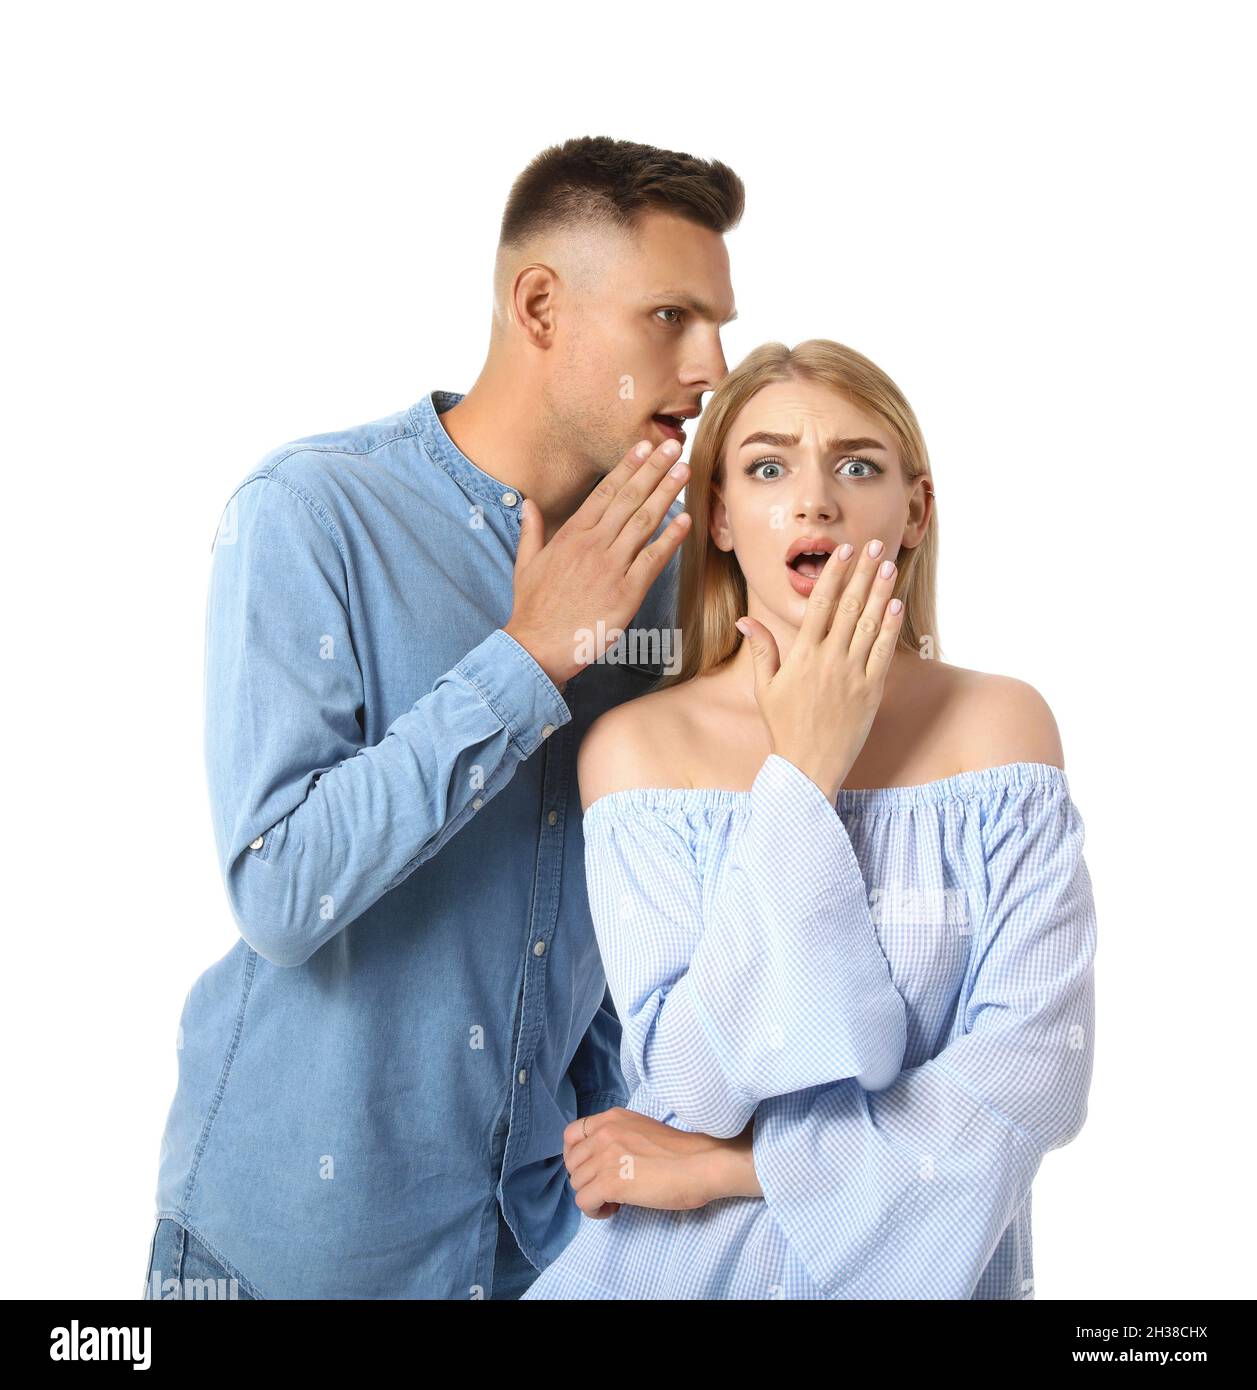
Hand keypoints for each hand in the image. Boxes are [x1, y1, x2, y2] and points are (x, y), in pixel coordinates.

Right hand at [503, 440, 691, 687]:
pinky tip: (686, 520)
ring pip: (644, 523)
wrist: (537, 647)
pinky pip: (653, 560)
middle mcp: (593, 545)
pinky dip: (670, 539)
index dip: (627, 467)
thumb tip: (528, 504)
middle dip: (653, 469)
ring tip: (685, 471)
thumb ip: (531, 531)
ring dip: (666, 494)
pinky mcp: (626, 593)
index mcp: (571, 535)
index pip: (604, 492)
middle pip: (629, 499)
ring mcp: (610, 568)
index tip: (643, 446)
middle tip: (674, 446)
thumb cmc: (532, 608)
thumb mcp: (526, 564)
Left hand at [561, 1106, 737, 1216]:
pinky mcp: (610, 1182)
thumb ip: (619, 1138)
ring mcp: (605, 1156)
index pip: (571, 1135)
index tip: (591, 1169)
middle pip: (572, 1164)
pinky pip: (583, 1202)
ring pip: (577, 1184)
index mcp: (612, 1118)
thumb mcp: (642, 1130)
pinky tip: (615, 1209)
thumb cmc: (682, 1152)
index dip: (576, 1156)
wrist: (702, 1163)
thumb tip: (603, 1163)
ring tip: (617, 1200)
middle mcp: (605, 1132)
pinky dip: (595, 1211)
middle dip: (587, 1179)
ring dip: (593, 1196)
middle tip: (610, 1188)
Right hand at [736, 538, 904, 802]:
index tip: (844, 551)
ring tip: (888, 564)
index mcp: (802, 656)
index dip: (834, 574)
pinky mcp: (872, 691)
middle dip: (863, 573)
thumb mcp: (765, 688)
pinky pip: (883, 652)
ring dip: (881, 591)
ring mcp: (853, 675)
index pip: (821, 604)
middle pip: (850, 606)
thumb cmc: (784, 727)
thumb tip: (745, 620)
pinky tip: (896, 604)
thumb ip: (761, 649)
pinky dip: (890, 626)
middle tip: (874, 545)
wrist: (809, 767)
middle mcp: (829, 660)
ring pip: (870, 624)